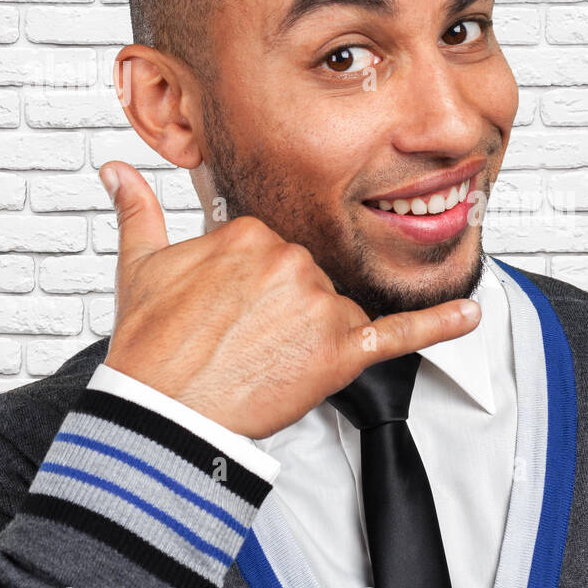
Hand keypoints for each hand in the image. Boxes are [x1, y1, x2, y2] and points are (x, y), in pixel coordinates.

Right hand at [97, 161, 480, 438]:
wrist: (160, 415)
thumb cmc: (149, 349)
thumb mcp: (138, 270)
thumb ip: (137, 212)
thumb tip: (117, 172)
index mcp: (249, 233)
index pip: (273, 250)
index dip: (254, 287)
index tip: (229, 311)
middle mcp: (291, 260)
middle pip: (309, 279)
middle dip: (284, 311)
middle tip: (242, 342)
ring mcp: (319, 306)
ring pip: (335, 311)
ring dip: (312, 337)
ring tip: (264, 362)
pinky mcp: (341, 352)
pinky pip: (399, 333)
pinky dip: (439, 326)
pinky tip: (470, 316)